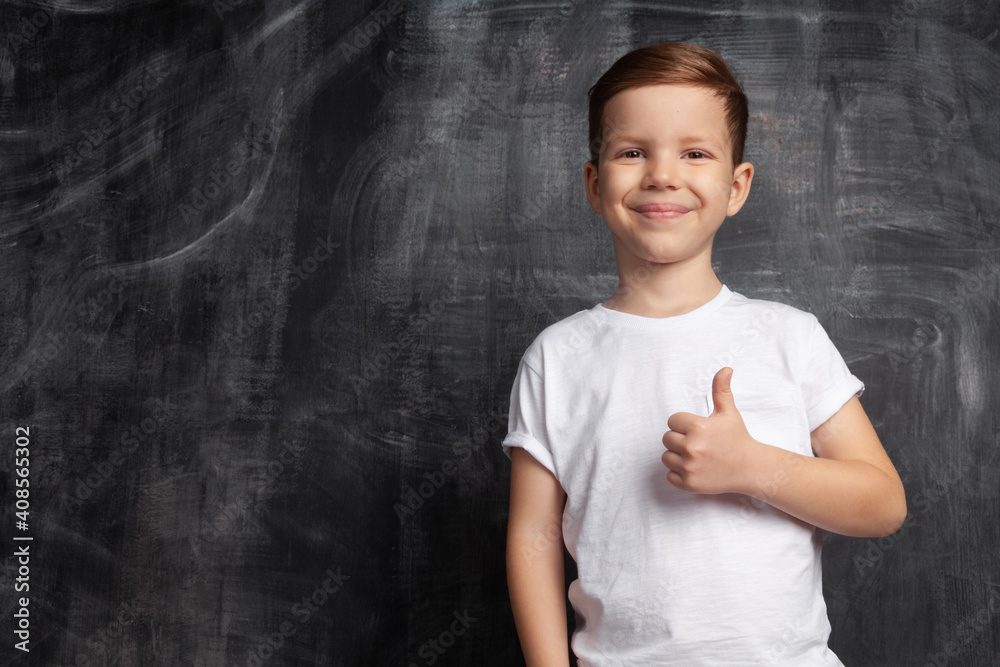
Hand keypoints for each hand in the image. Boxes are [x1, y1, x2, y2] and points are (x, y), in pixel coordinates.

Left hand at [661, 367, 761, 493]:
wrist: (750, 468)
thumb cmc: (737, 438)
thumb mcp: (728, 412)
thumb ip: (721, 389)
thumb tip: (726, 368)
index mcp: (698, 427)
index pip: (672, 421)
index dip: (684, 424)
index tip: (698, 429)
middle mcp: (692, 448)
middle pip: (667, 438)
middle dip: (680, 439)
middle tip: (699, 443)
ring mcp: (690, 467)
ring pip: (666, 457)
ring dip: (677, 456)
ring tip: (697, 455)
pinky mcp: (689, 484)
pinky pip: (669, 475)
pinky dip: (679, 473)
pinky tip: (695, 468)